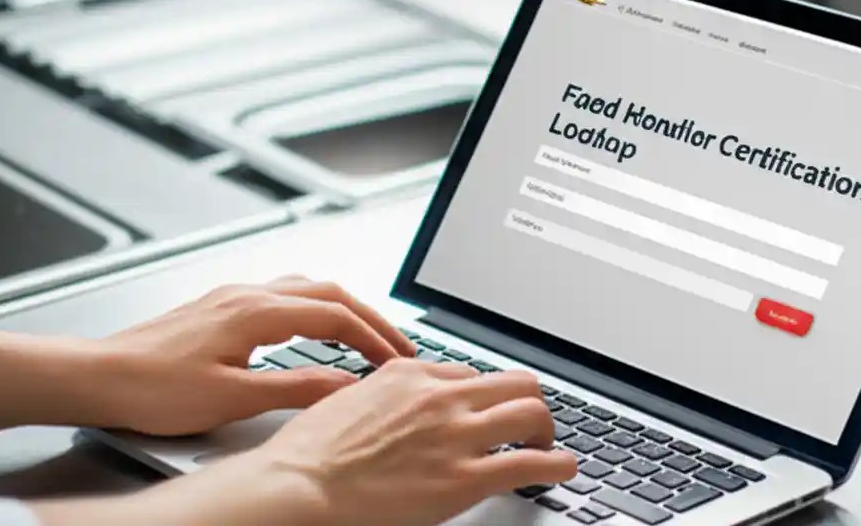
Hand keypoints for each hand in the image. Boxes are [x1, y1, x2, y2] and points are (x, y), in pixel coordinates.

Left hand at [99, 275, 416, 435]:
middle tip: (397, 347)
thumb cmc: (152, 389)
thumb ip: (297, 389)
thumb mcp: (234, 398)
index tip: (397, 361)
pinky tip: (311, 331)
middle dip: (370, 319)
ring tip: (364, 337)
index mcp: (258, 312)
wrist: (97, 376)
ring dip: (343, 309)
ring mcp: (233, 296)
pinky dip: (314, 309)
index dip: (375, 339)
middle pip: (330, 294)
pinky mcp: (220, 307)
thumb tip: (346, 385)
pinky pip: (284, 295)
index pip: (337, 317)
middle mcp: (249, 294)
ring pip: (307, 289)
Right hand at [241, 358, 578, 525]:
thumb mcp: (346, 401)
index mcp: (410, 375)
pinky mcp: (464, 478)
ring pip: (530, 413)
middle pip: (513, 382)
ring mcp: (456, 436)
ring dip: (547, 430)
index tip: (489, 409)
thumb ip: (381, 396)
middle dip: (528, 401)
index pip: (469, 374)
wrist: (299, 487)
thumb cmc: (309, 454)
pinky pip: (530, 463)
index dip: (484, 395)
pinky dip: (557, 464)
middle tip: (531, 421)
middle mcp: (440, 397)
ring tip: (548, 446)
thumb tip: (391, 402)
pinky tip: (561, 468)